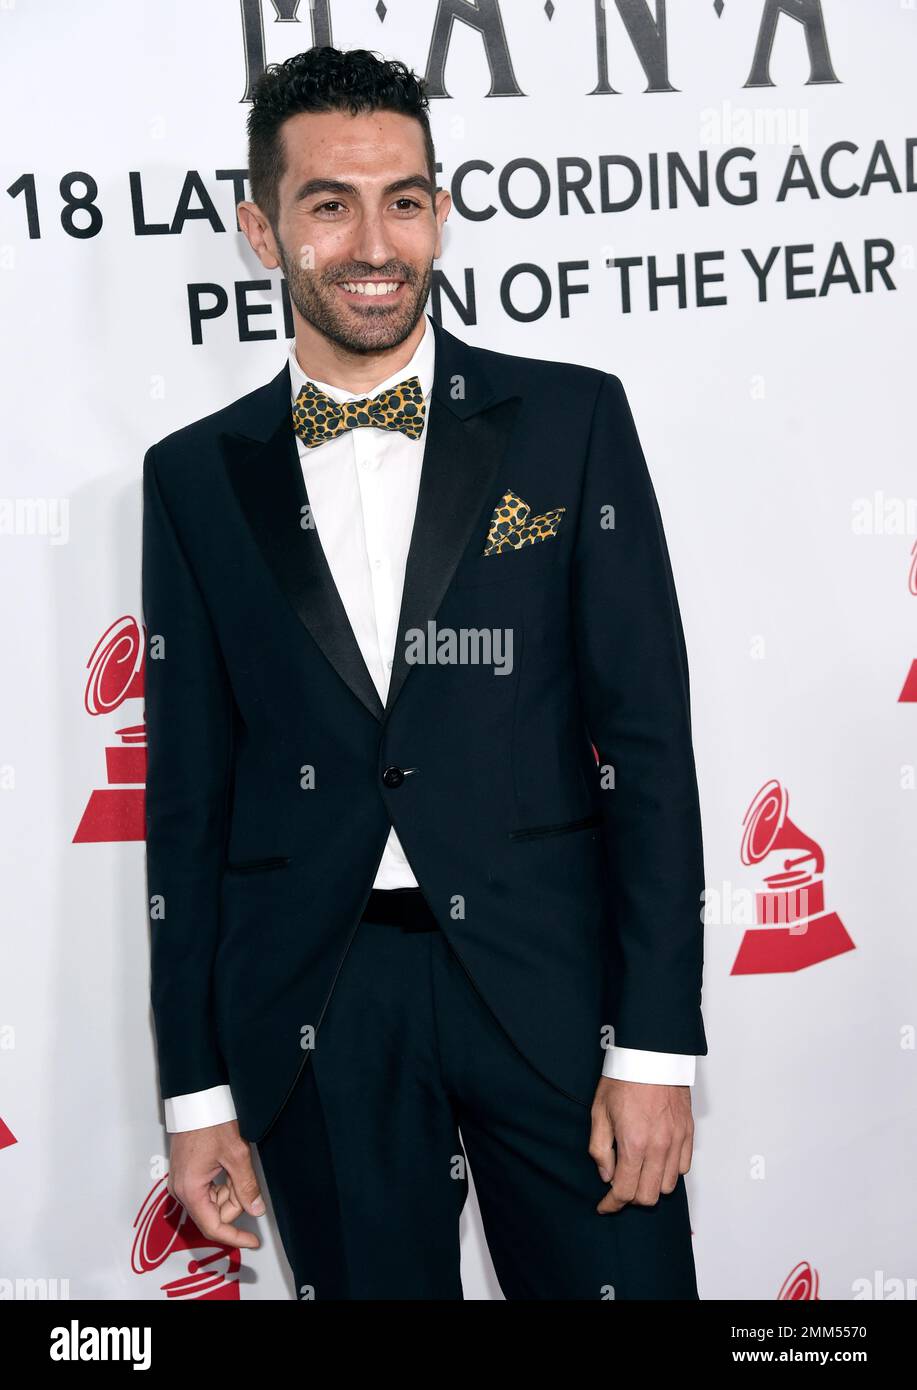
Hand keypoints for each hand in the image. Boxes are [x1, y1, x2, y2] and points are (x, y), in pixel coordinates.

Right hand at [167, 1119, 264, 1248]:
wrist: (197, 1100)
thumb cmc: (211, 1121)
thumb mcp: (236, 1155)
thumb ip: (246, 1187)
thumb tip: (256, 1210)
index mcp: (191, 1190)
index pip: (213, 1227)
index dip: (235, 1237)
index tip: (253, 1241)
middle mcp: (181, 1190)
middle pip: (214, 1213)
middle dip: (235, 1201)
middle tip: (245, 1176)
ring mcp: (182, 1182)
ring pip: (212, 1202)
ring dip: (230, 1190)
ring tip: (236, 1164)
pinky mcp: (186, 1174)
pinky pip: (207, 1190)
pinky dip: (222, 1183)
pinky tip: (229, 1165)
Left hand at [589, 1076, 693, 1214]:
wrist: (650, 1054)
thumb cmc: (623, 1079)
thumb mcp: (599, 1112)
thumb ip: (600, 1149)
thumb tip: (606, 1175)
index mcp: (633, 1144)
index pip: (624, 1191)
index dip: (612, 1204)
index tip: (604, 1206)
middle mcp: (659, 1147)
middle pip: (648, 1196)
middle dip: (631, 1198)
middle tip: (619, 1187)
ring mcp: (676, 1141)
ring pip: (668, 1186)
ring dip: (651, 1185)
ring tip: (638, 1172)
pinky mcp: (688, 1133)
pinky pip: (683, 1167)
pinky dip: (669, 1171)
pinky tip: (656, 1161)